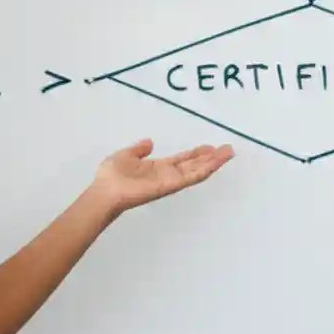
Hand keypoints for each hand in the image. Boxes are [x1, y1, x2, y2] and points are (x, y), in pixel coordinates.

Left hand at [89, 138, 234, 217]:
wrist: (104, 191)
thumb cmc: (111, 175)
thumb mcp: (125, 155)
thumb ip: (138, 150)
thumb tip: (149, 142)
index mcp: (158, 168)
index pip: (182, 160)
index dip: (196, 154)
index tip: (210, 147)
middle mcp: (167, 175)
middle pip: (194, 165)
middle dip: (211, 158)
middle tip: (227, 149)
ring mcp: (170, 181)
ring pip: (197, 171)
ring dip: (213, 163)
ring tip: (228, 153)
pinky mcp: (170, 185)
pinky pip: (190, 177)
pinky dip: (204, 170)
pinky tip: (215, 162)